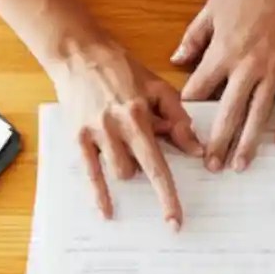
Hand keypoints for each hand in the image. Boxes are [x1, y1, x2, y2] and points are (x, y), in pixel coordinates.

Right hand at [51, 41, 203, 227]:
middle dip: (146, 166)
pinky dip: (99, 194)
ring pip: (118, 172)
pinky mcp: (78, 136)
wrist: (79, 53)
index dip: (167, 196)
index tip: (175, 220)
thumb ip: (179, 120)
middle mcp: (116, 128)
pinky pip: (90, 172)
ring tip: (124, 143)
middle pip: (137, 171)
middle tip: (144, 144)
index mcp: (139, 116)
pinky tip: (107, 212)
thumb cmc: (122, 69)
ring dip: (127, 167)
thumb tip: (197, 150)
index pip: (157, 165)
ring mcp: (95, 134)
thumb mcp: (158, 88)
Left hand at [173, 0, 274, 171]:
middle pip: (229, 113)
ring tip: (241, 165)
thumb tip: (176, 60)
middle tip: (211, 166)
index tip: (185, 128)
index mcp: (223, 53)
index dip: (191, 110)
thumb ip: (194, 37)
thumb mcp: (213, 8)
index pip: (200, 90)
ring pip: (259, 115)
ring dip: (249, 143)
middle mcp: (248, 67)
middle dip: (218, 143)